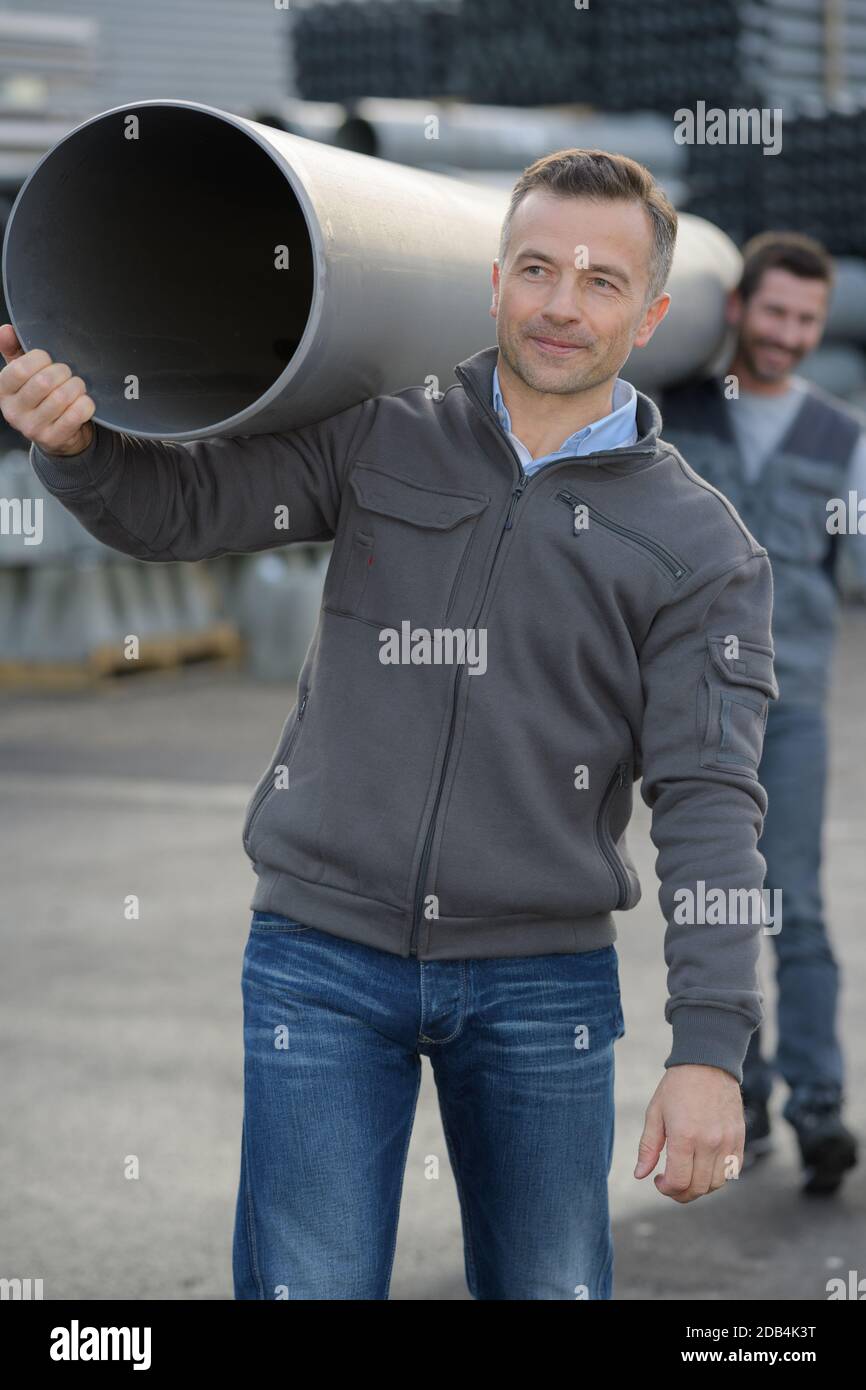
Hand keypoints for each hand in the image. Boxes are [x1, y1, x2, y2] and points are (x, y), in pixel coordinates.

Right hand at [0, 323, 94, 455]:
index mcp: (3, 391)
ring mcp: (33, 428)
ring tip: (77, 387)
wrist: (57, 435)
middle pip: (44, 382)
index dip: (41, 359)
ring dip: (76, 387)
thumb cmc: (40, 396)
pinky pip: (75, 415)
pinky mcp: (53, 439)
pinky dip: (85, 404)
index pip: (21, 368)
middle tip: (68, 373)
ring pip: (61, 398)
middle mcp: (13, 412)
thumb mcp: (23, 373)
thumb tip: (6, 331)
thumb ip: (13, 349)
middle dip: (63, 372)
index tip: (48, 360)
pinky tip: (84, 402)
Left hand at [633, 1064, 744, 1200]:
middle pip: (698, 1188)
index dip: (666, 1189)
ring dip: (700, 1187)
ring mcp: (727, 1142)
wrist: (707, 1063)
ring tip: (688, 1174)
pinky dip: (718, 1177)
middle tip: (671, 1183)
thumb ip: (648, 1147)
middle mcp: (709, 1143)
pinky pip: (732, 1171)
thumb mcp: (655, 1113)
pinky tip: (705, 1166)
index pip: (679, 1182)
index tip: (659, 1180)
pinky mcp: (739, 1139)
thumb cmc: (676, 1087)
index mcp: (684, 1137)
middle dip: (681, 1193)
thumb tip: (640, 1175)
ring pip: (716, 1184)